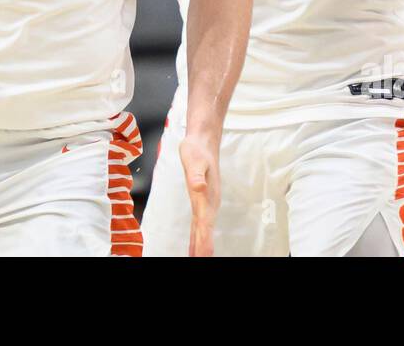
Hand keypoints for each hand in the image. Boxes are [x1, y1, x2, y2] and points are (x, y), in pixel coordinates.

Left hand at [179, 133, 219, 256]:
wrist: (204, 142)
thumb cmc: (197, 150)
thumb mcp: (194, 160)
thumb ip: (196, 174)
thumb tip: (197, 186)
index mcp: (207, 197)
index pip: (205, 224)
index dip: (204, 241)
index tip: (204, 256)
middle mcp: (208, 203)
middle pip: (204, 232)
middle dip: (203, 249)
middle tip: (199, 262)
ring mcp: (205, 204)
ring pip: (202, 230)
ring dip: (201, 246)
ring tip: (197, 259)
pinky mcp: (200, 202)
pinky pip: (199, 224)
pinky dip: (198, 238)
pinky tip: (195, 246)